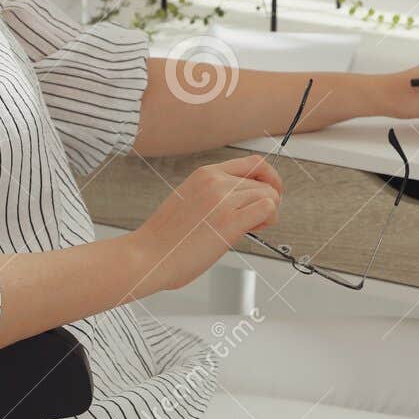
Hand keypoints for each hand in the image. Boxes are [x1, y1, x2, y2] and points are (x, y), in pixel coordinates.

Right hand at [129, 155, 282, 293]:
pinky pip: (268, 208)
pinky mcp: (229, 222)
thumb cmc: (165, 238)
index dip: (268, 178)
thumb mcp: (190, 199)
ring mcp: (223, 200)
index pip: (253, 163)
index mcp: (205, 174)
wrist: (147, 256)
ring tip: (253, 226)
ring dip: (270, 212)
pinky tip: (256, 229)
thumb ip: (215, 194)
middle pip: (265, 180)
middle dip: (270, 199)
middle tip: (260, 216)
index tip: (268, 192)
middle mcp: (215, 181)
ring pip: (269, 194)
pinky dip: (270, 219)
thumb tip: (242, 200)